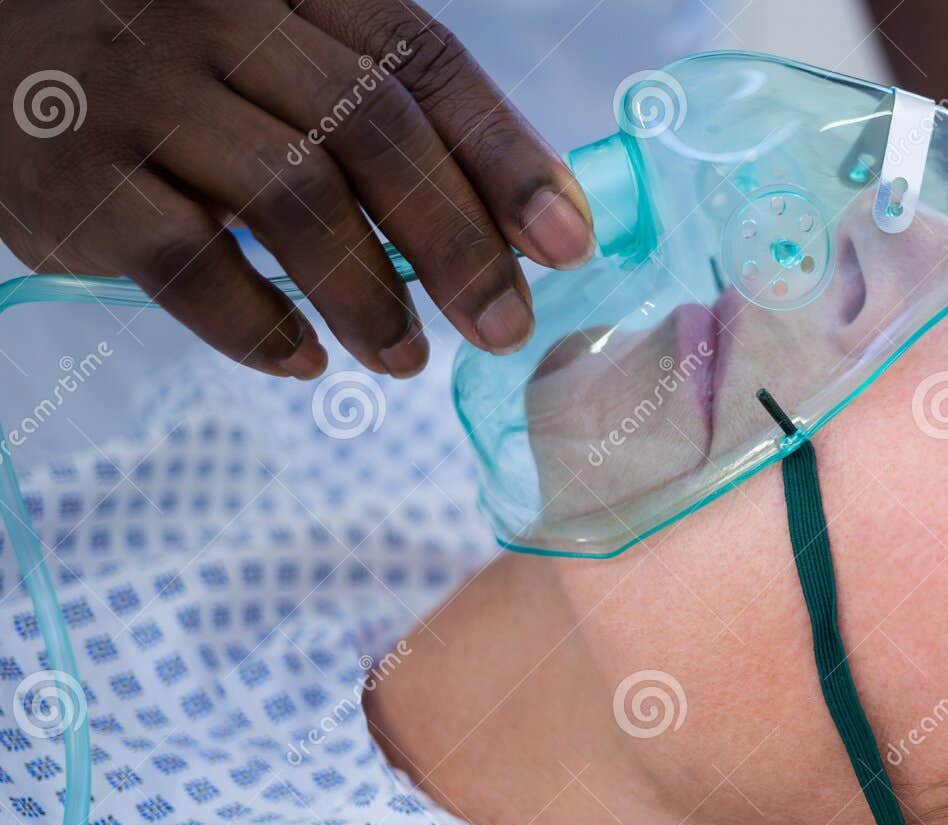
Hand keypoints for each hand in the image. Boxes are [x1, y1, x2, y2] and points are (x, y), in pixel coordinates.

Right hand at [0, 0, 595, 378]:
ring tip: (407, 358)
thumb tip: (513, 218)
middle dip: (457, 242)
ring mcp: (138, 93)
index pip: (421, 59)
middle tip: (504, 326)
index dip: (505, 155)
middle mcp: (212, 18)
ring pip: (293, 197)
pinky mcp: (74, 180)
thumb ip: (370, 105)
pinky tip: (302, 358)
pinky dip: (259, 324)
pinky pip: (189, 263)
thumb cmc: (162, 62)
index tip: (566, 242)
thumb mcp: (267, 45)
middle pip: (370, 128)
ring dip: (370, 295)